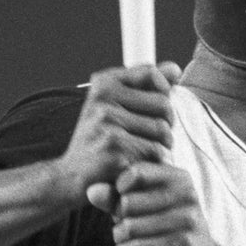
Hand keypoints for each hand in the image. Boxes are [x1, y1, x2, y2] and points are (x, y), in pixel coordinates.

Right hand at [55, 62, 180, 209]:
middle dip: (167, 124)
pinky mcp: (115, 152)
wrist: (70, 175)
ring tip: (145, 152)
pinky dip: (154, 162)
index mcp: (103, 85)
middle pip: (164, 104)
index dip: (165, 89)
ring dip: (163, 146)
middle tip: (154, 136)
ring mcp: (108, 126)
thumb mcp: (112, 104)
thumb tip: (175, 70)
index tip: (159, 106)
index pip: (150, 73)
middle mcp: (103, 101)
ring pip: (163, 131)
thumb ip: (144, 85)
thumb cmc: (97, 138)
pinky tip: (139, 165)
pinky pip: (156, 153)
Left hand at [109, 160, 245, 245]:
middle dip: (117, 219)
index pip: (134, 173)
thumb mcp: (145, 206)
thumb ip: (116, 196)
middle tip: (124, 226)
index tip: (123, 201)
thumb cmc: (168, 227)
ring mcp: (187, 220)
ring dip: (119, 238)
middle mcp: (187, 195)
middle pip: (127, 203)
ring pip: (129, 228)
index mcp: (179, 177)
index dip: (119, 189)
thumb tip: (91, 192)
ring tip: (125, 242)